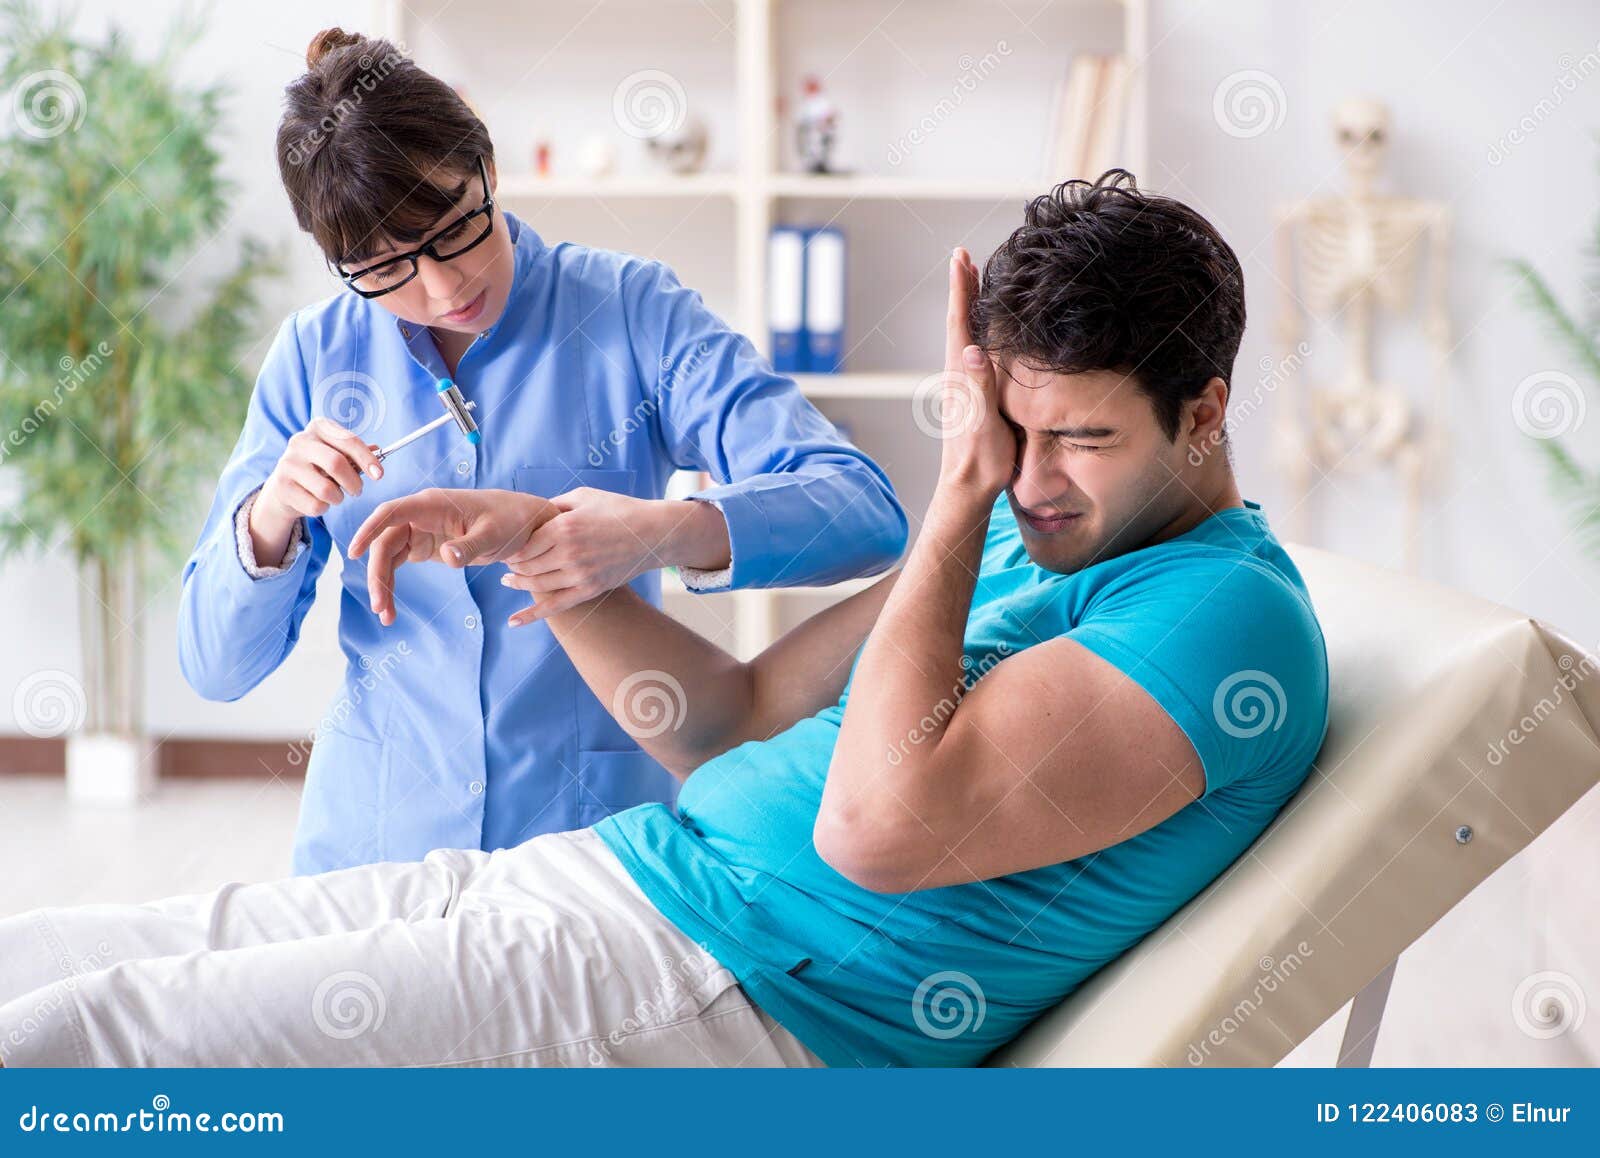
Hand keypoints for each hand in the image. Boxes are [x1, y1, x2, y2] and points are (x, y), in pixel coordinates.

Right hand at [257, 417, 382, 522]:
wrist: (285, 486)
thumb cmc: (319, 467)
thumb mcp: (337, 454)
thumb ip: (356, 452)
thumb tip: (377, 449)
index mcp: (318, 427)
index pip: (348, 441)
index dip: (367, 459)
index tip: (379, 475)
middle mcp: (300, 441)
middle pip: (337, 464)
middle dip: (354, 482)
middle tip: (357, 490)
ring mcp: (288, 463)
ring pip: (326, 489)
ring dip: (338, 498)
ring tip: (335, 495)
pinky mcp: (281, 486)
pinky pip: (315, 505)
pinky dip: (324, 508)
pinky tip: (318, 500)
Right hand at [348, 488, 557, 625]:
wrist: (523, 524)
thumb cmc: (510, 520)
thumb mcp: (494, 534)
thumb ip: (470, 545)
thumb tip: (448, 556)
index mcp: (433, 504)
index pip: (391, 512)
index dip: (369, 530)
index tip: (353, 552)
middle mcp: (420, 514)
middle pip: (385, 541)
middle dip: (377, 573)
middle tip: (380, 607)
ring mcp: (420, 530)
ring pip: (388, 556)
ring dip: (383, 584)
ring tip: (385, 616)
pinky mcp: (425, 547)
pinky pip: (398, 564)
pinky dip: (393, 584)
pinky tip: (391, 608)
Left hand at [499, 488, 698, 625]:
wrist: (653, 533)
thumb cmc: (619, 510)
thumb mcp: (583, 497)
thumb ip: (554, 505)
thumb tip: (532, 514)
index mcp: (564, 526)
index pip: (524, 544)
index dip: (511, 547)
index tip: (506, 545)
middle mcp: (569, 552)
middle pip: (527, 566)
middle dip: (512, 565)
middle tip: (507, 562)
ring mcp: (580, 574)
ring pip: (537, 585)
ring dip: (518, 584)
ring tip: (509, 580)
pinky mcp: (590, 589)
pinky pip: (555, 606)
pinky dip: (532, 615)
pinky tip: (513, 622)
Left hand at [937, 247, 1016, 501]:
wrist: (968, 488)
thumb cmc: (980, 461)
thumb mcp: (984, 424)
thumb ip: (979, 387)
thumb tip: (973, 350)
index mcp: (961, 375)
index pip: (960, 324)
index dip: (961, 290)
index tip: (960, 258)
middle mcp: (958, 375)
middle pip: (959, 322)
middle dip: (963, 289)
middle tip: (964, 257)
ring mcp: (963, 385)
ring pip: (965, 335)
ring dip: (968, 307)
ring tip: (973, 282)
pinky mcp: (971, 396)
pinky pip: (973, 352)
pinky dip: (977, 330)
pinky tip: (984, 330)